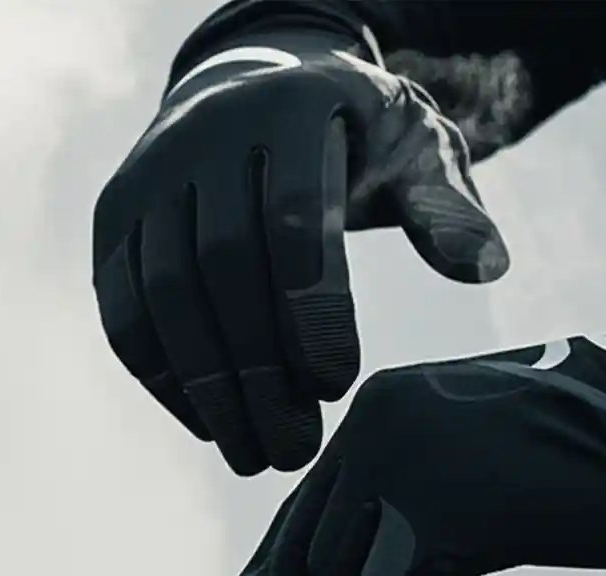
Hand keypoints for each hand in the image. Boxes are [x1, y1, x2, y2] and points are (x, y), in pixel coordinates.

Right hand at [92, 27, 505, 474]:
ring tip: (254, 453)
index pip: (297, 217)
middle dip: (259, 368)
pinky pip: (123, 301)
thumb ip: (448, 208)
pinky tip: (207, 422)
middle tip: (294, 449)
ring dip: (207, 384)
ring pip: (163, 290)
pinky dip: (161, 370)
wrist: (265, 93)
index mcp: (295, 107)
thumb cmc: (362, 140)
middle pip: (223, 263)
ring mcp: (152, 173)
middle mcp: (208, 132)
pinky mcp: (117, 214)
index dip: (314, 308)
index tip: (338, 387)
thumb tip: (487, 268)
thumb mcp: (418, 152)